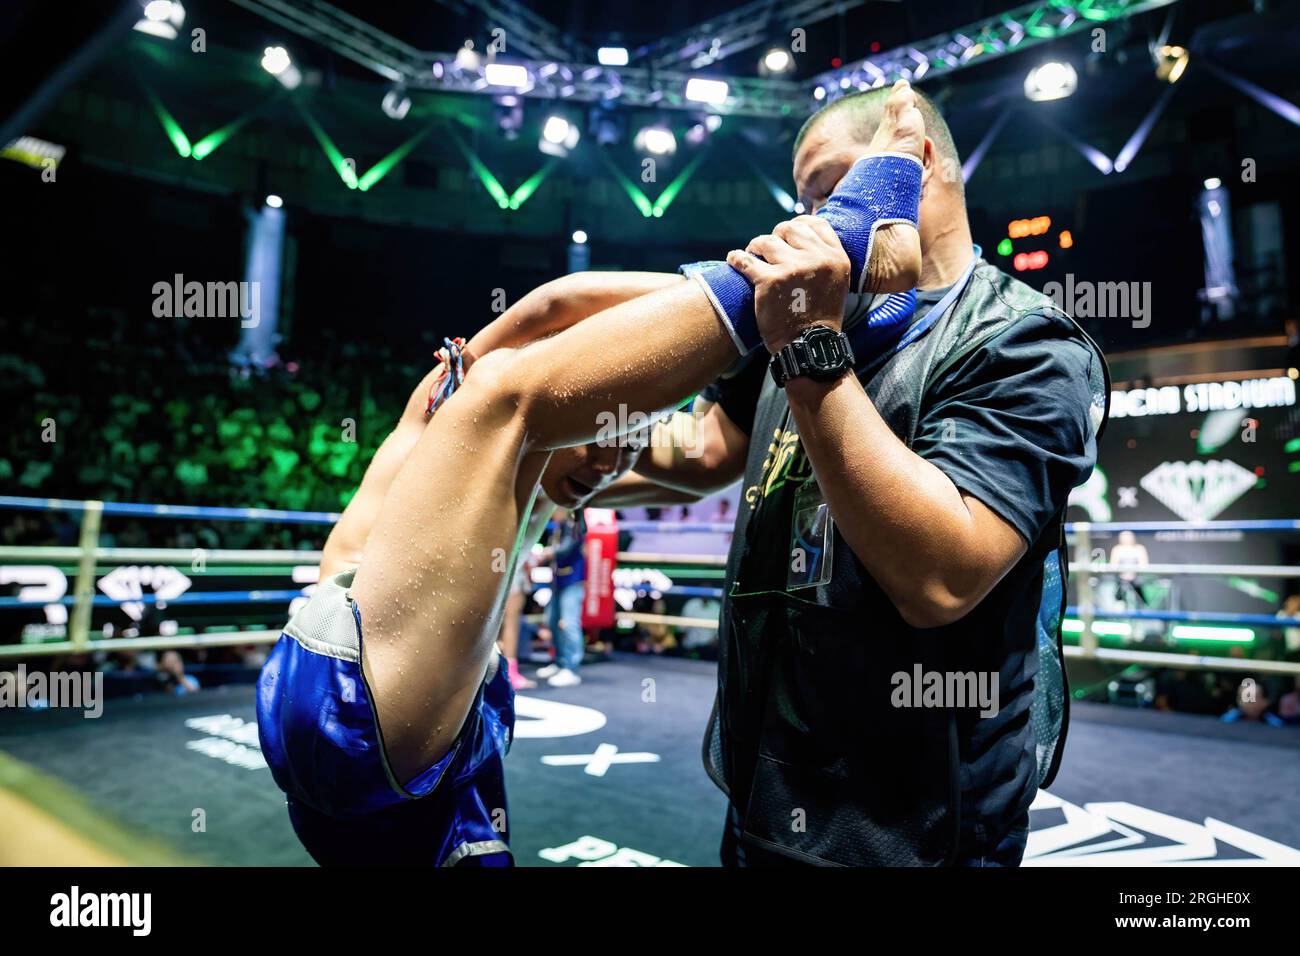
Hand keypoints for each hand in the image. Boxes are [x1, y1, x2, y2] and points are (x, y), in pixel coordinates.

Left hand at [725, 215, 849, 352]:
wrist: (808, 346)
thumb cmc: (819, 318)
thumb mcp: (835, 283)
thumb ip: (824, 261)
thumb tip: (802, 238)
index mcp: (837, 258)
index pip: (816, 225)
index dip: (799, 225)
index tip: (787, 233)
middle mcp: (818, 259)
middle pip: (789, 229)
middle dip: (775, 236)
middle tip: (767, 249)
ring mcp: (793, 268)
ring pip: (766, 241)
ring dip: (756, 247)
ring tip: (752, 255)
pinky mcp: (770, 280)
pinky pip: (746, 260)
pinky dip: (737, 259)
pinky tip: (733, 260)